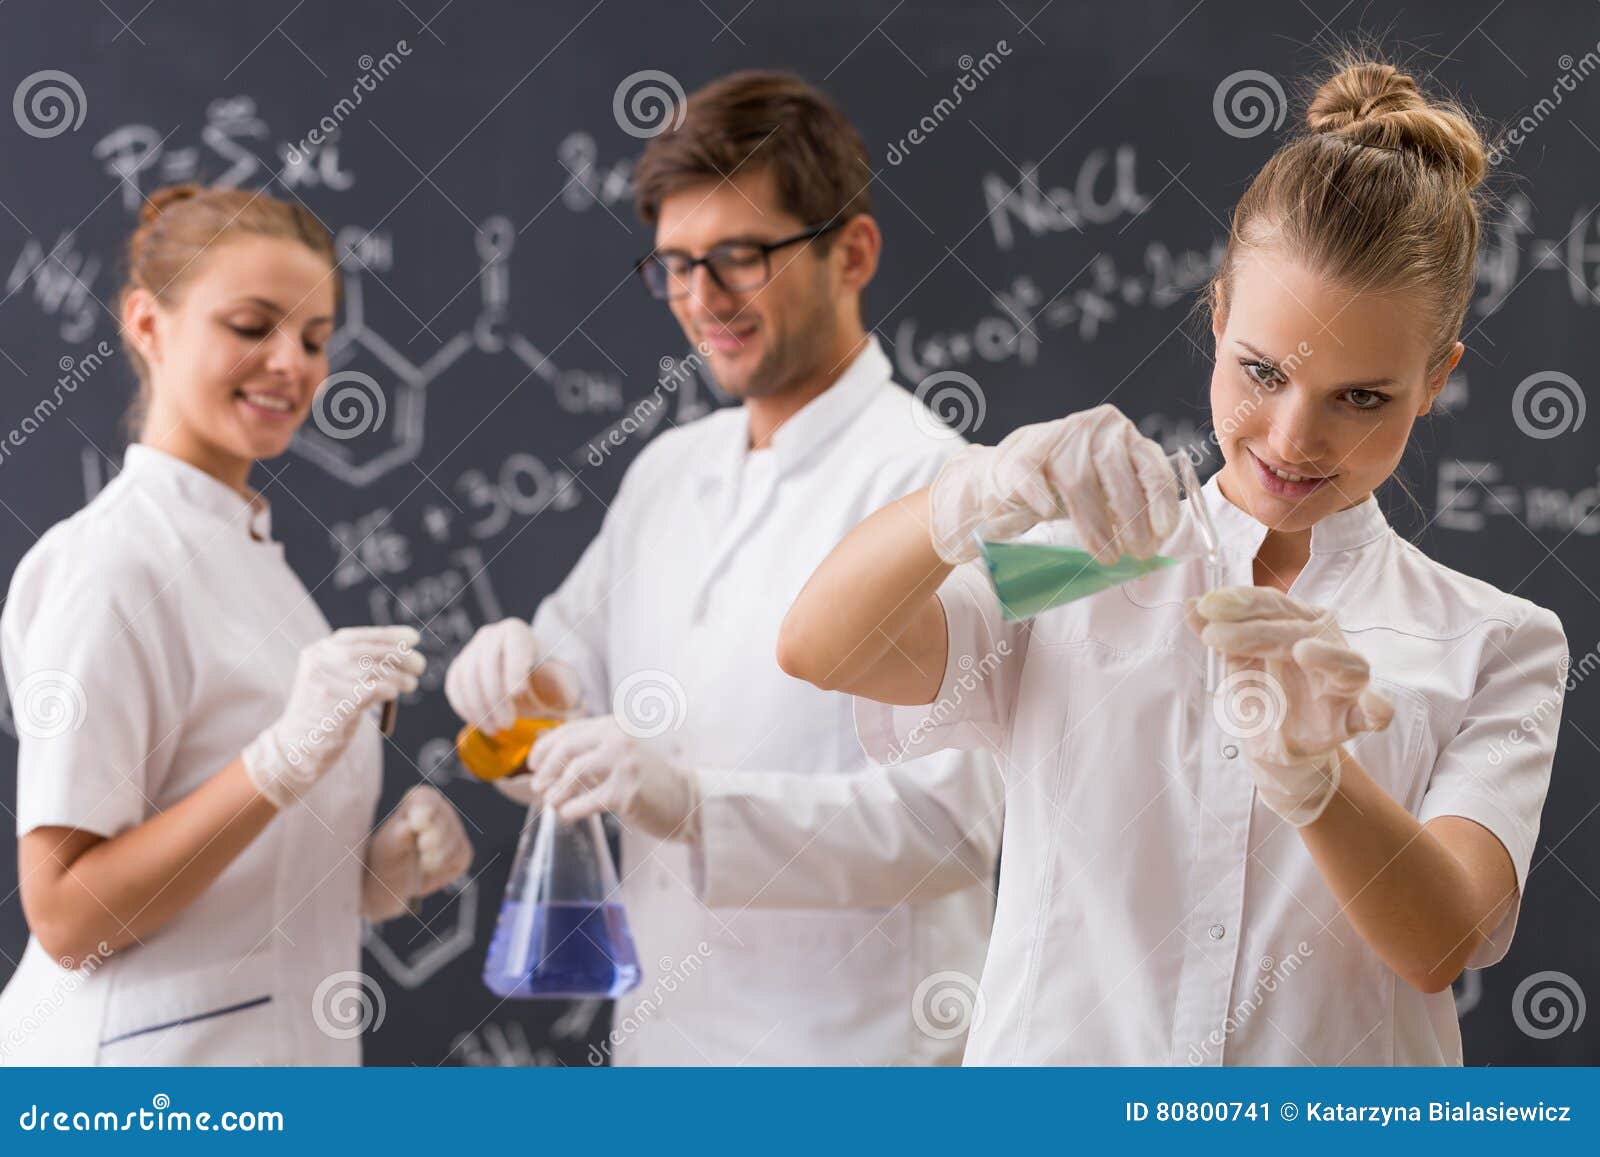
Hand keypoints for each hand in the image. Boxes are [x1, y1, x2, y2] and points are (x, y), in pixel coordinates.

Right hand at [243, 626, 424, 809]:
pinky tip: (392, 695)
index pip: (356, 636)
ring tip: (411, 684)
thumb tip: (401, 652)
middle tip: (419, 665)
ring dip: (399, 676)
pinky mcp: (336, 704)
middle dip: (399, 655)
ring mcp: (325, 683)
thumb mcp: (332, 681)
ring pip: (374, 670)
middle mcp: (319, 663)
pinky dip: (389, 690)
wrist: (295, 749)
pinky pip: (374, 689)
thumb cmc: (322, 715)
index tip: (413, 638)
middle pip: (368, 651)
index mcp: (317, 653)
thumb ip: (354, 665)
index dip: (387, 635)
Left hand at [360, 785, 473, 921]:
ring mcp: (454, 830)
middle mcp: (440, 811)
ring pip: (455, 841)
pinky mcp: (462, 850)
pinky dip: (445, 868)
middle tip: (421, 848)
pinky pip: (461, 857)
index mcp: (418, 802)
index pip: (427, 799)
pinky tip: (431, 869)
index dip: (424, 810)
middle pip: (445, 820)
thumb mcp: (386, 848)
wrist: (394, 882)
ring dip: (438, 857)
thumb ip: (397, 836)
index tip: (417, 824)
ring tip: (421, 863)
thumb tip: (409, 826)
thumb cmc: (386, 858)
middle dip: (433, 839)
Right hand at [444, 618, 580, 735]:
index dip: (513, 669)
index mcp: (517, 632)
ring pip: (467, 676)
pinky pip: (455, 685)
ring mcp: (471, 650)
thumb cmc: (544, 678)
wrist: (521, 672)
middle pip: (487, 664)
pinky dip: (464, 706)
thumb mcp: (557, 679)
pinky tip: (479, 722)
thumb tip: (577, 715)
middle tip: (509, 724)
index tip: (519, 695)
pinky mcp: (458, 667)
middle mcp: (490, 635)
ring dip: (479, 706)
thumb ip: (566, 695)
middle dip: (496, 697)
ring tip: (495, 729)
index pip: (513, 647)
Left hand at [502, 715, 698, 841]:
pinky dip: (570, 810)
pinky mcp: (626, 791)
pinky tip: (567, 814)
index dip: (544, 748)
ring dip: (555, 792)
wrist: (686, 800)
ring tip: (551, 802)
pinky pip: (585, 801)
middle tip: (537, 786)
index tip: (533, 765)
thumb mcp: (620, 753)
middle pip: (567, 749)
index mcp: (615, 724)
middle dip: (545, 770)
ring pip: (573, 774)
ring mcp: (624, 763)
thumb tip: (545, 760)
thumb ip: (591, 749)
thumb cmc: (648, 779)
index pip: (569, 730)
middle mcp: (620, 737)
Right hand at [928, 403, 1178, 564]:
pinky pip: (1035, 478)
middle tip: (1138, 553)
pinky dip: (1042, 499)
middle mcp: (1094, 429)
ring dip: (1094, 525)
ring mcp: (1057, 438)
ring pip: (1079, 482)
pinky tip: (1049, 514)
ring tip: (1106, 555)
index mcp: (1122, 436)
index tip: (1164, 533)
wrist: (1009, 473)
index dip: (1160, 500)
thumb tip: (1155, 543)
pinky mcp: (1022, 454)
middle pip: (1116, 474)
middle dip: (1131, 519)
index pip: (1150, 464)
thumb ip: (1129, 505)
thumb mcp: (1105, 488)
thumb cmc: (1066, 484)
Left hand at [1187, 587, 1394, 825]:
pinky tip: (1375, 710)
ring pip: (1347, 662)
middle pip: (1297, 630)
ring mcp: (1343, 680)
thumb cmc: (1263, 689)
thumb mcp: (1233, 660)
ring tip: (1302, 651)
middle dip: (1254, 630)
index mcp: (1297, 622)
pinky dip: (1378, 709)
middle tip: (1214, 637)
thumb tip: (1190, 604)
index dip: (1240, 602)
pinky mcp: (1353, 716)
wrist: (1274, 742)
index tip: (1207, 606)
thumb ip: (1213, 630)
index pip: (1271, 604)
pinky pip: (1373, 711)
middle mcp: (1325, 643)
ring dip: (1328, 656)